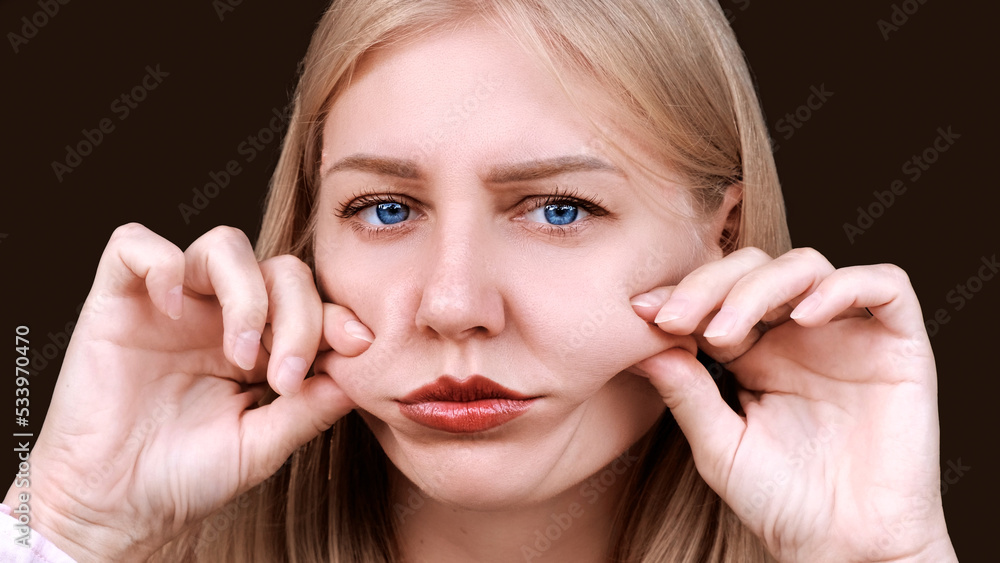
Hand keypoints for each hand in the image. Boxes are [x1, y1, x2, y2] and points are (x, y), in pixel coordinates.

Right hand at [3, 224, 370, 561]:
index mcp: (263, 342)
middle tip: (286, 378)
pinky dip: (161, 264)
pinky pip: (135, 245)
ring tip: (241, 356)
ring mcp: (173, 303)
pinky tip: (172, 309)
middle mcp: (222, 314)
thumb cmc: (188, 476)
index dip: (337, 315)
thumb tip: (358, 374)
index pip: (312, 302)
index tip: (358, 344)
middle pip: (281, 270)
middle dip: (299, 316)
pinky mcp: (118, 300)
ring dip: (247, 295)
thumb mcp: (263, 446)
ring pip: (224, 246)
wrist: (117, 506)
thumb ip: (311, 408)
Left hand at [629, 247, 957, 562]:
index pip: (717, 295)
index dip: (681, 293)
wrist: (843, 547)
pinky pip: (886, 285)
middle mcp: (800, 334)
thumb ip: (685, 392)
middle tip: (676, 320)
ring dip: (760, 287)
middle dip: (709, 285)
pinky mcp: (899, 346)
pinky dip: (844, 286)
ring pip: (808, 266)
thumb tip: (641, 342)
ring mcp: (848, 335)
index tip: (641, 312)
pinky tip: (804, 317)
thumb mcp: (718, 445)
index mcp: (755, 350)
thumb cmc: (780, 501)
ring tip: (727, 333)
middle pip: (755, 269)